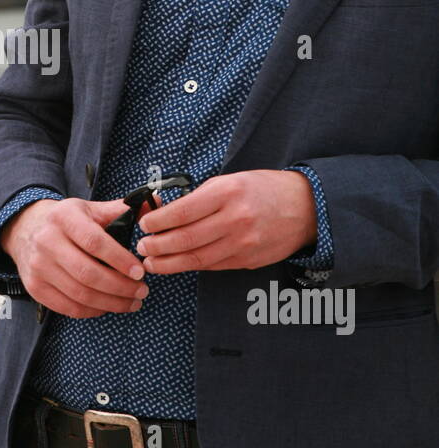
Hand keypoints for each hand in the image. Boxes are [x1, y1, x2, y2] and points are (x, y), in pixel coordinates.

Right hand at [0, 197, 149, 317]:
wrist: (26, 230)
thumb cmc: (68, 221)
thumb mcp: (90, 209)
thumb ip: (121, 210)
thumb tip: (155, 202)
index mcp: (64, 218)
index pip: (94, 242)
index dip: (119, 260)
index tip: (140, 272)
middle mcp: (47, 242)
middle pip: (87, 273)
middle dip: (120, 287)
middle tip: (142, 291)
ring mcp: (38, 267)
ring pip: (79, 294)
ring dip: (111, 303)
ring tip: (132, 302)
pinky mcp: (35, 287)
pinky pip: (68, 307)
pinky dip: (92, 311)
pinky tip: (108, 306)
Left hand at [135, 170, 317, 273]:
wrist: (306, 208)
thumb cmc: (262, 189)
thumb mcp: (230, 181)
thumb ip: (199, 197)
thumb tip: (164, 212)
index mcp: (227, 192)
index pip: (182, 212)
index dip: (157, 222)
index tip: (144, 225)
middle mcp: (235, 219)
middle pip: (185, 239)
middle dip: (157, 246)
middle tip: (141, 248)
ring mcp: (243, 243)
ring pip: (197, 259)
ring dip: (168, 263)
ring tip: (151, 262)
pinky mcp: (248, 260)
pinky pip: (213, 266)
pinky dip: (191, 266)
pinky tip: (177, 264)